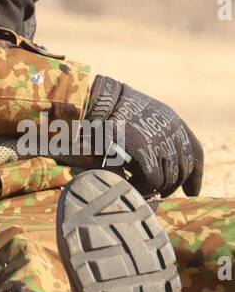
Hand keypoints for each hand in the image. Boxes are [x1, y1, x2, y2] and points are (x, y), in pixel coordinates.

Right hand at [82, 74, 202, 198]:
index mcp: (172, 120)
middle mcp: (172, 130)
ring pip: (169, 178)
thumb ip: (154, 133)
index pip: (194, 151)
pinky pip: (154, 181)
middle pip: (183, 169)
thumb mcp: (140, 114)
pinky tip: (131, 184)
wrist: (97, 99)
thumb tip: (161, 164)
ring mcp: (160, 140)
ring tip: (140, 188)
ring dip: (155, 187)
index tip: (191, 192)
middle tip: (156, 192)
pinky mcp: (146, 150)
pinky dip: (144, 187)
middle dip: (171, 184)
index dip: (195, 175)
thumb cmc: (111, 108)